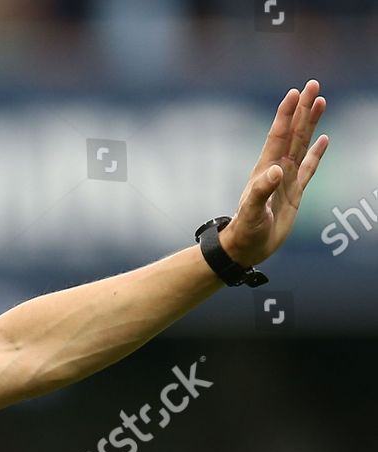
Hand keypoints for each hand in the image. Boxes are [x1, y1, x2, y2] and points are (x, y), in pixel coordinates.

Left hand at [220, 79, 328, 266]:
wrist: (246, 248)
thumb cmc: (245, 230)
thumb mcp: (252, 211)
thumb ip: (263, 190)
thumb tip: (277, 171)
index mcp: (266, 169)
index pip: (278, 135)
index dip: (286, 114)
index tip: (295, 92)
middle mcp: (278, 169)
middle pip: (294, 132)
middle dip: (303, 109)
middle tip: (313, 84)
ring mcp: (287, 179)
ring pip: (303, 144)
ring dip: (312, 123)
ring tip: (321, 101)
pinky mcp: (295, 192)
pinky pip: (309, 168)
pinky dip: (317, 153)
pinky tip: (324, 138)